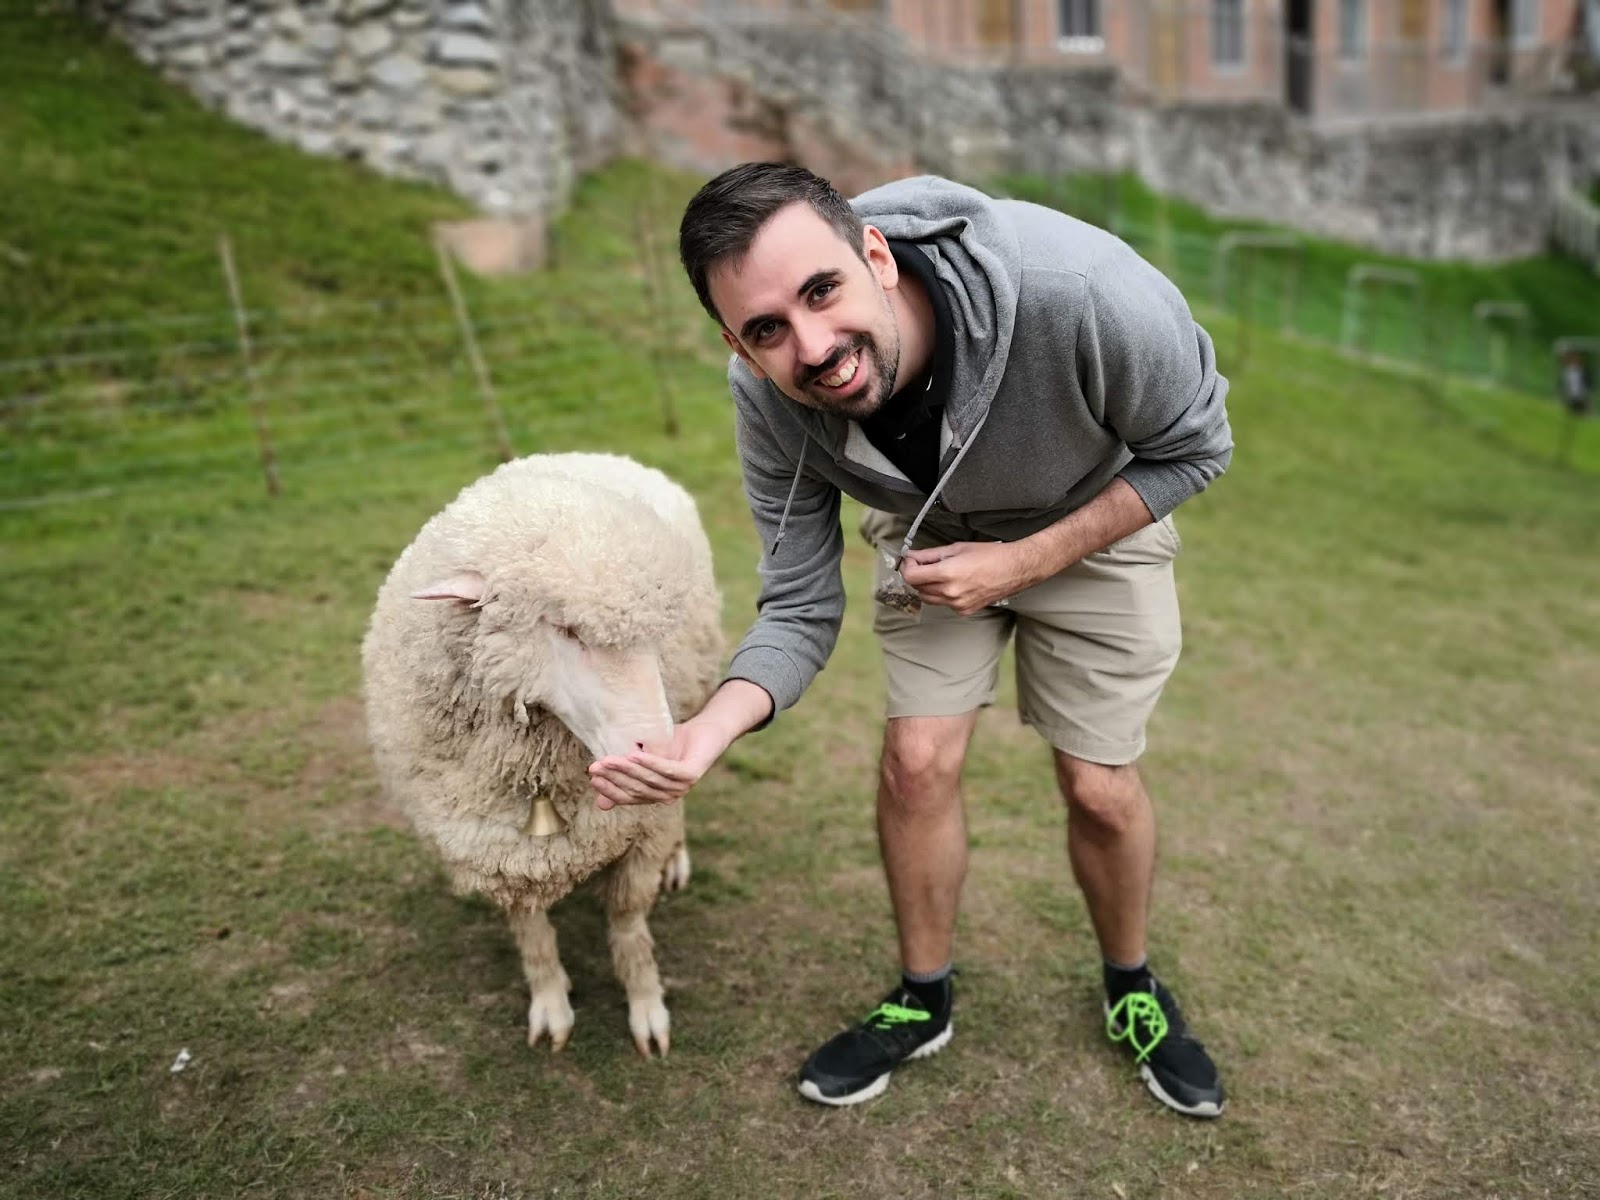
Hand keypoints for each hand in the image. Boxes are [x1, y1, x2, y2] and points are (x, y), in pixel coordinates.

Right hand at [587, 718, 729, 809]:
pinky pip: (667, 770)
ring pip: (648, 780)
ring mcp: (681, 786)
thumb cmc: (672, 744)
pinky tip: (634, 754)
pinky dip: (649, 763)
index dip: (609, 789)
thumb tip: (600, 803)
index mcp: (655, 795)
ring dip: (626, 769)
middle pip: (636, 789)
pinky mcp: (692, 774)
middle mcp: (668, 795)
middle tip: (595, 767)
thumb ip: (625, 776)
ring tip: (608, 759)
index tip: (592, 777)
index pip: (628, 798)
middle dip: (613, 778)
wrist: (704, 731)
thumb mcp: (643, 759)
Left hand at [898, 541, 1036, 616]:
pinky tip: (955, 583)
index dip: (907, 566)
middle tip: (925, 564)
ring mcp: (958, 604)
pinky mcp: (965, 610)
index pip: (911, 576)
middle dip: (917, 575)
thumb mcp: (957, 548)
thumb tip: (913, 556)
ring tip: (940, 573)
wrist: (1015, 569)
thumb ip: (931, 554)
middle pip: (918, 588)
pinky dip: (943, 595)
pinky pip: (944, 604)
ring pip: (929, 598)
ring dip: (928, 586)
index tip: (912, 560)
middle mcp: (950, 592)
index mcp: (947, 573)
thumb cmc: (990, 555)